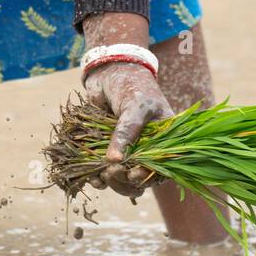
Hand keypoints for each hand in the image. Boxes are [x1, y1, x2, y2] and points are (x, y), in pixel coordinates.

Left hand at [83, 61, 171, 198]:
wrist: (109, 73)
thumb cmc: (132, 86)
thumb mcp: (136, 106)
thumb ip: (127, 131)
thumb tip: (114, 160)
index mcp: (163, 143)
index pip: (161, 171)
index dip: (148, 178)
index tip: (132, 175)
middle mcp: (146, 153)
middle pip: (138, 181)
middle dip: (125, 182)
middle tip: (112, 172)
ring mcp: (125, 153)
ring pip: (120, 180)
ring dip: (111, 182)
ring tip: (101, 175)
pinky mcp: (105, 152)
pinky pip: (103, 173)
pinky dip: (97, 178)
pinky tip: (92, 177)